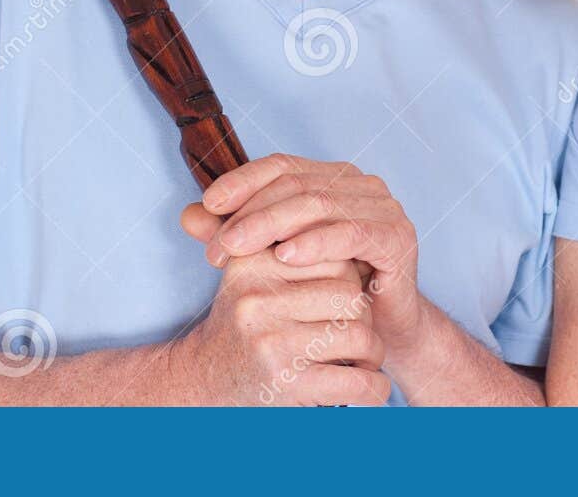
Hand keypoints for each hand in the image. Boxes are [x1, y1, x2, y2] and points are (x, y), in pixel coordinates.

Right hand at [171, 209, 389, 405]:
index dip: (349, 272)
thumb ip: (273, 230)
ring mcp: (270, 342)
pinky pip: (355, 383)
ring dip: (371, 352)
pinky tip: (371, 390)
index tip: (349, 286)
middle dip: (362, 313)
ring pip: (358, 334)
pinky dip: (372, 390)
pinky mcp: (285, 384)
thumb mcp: (248, 273)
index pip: (331, 253)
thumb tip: (317, 188)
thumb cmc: (240, 323)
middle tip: (361, 327)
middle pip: (348, 292)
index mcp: (250, 264)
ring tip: (365, 358)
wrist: (204, 385)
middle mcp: (256, 300)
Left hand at [182, 154, 426, 360]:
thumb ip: (236, 234)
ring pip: (320, 204)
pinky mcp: (398, 237)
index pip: (282, 164)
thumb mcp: (275, 259)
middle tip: (219, 246)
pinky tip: (286, 256)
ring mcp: (384, 207)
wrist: (381, 332)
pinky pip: (353, 233)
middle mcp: (360, 184)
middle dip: (251, 212)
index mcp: (333, 177)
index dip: (243, 180)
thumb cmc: (328, 292)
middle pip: (297, 184)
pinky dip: (317, 242)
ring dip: (273, 225)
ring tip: (239, 249)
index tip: (207, 205)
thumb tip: (186, 215)